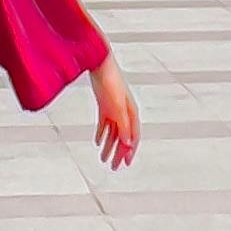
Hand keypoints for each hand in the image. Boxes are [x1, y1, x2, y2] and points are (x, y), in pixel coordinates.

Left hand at [89, 54, 138, 170]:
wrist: (99, 63)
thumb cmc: (110, 81)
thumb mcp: (116, 106)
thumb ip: (122, 125)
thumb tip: (127, 143)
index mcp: (131, 113)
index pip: (132, 137)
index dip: (129, 151)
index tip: (125, 164)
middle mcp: (124, 112)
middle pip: (123, 137)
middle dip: (119, 153)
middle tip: (113, 166)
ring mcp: (114, 108)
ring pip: (113, 132)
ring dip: (109, 146)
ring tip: (103, 158)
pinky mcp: (105, 105)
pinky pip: (105, 124)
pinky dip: (102, 134)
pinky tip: (97, 142)